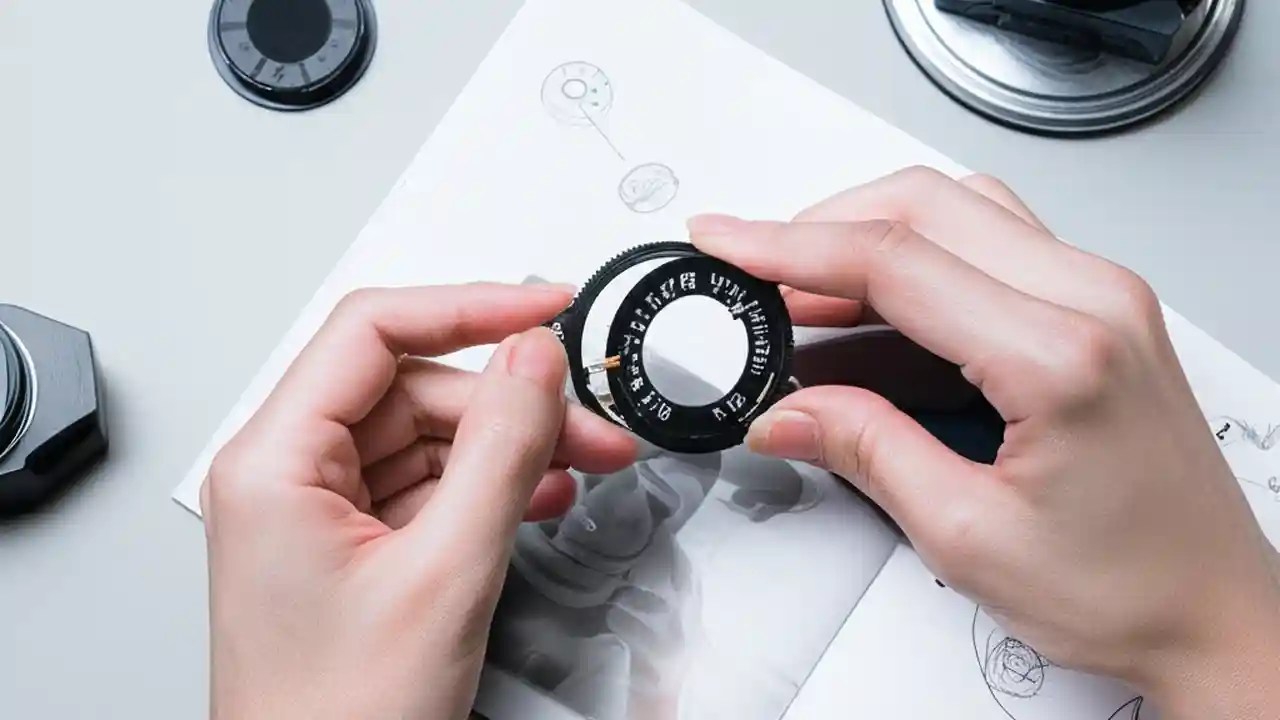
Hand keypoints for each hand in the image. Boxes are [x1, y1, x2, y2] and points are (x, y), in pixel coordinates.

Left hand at [200, 284, 635, 719]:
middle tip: (589, 423)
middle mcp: (287, 475)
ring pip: (432, 436)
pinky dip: (489, 486)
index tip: (545, 309)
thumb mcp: (445, 574)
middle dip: (512, 402)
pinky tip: (539, 496)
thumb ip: (500, 451)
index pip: (373, 331)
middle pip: (415, 387)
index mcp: (274, 463)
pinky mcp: (354, 544)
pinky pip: (431, 484)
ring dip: (511, 445)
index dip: (469, 308)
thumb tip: (535, 359)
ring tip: (581, 461)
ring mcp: (320, 511)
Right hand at [688, 168, 1279, 719]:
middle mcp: (1094, 301)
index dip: (790, 247)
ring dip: (869, 236)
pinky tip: (871, 312)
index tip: (726, 245)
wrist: (1215, 613)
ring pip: (959, 209)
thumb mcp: (967, 534)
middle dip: (820, 227)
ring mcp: (1102, 297)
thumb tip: (786, 410)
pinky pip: (992, 245)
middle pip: (926, 204)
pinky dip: (917, 260)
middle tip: (751, 270)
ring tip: (802, 296)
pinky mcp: (1096, 309)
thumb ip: (865, 451)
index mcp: (1063, 355)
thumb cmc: (1129, 588)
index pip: (896, 261)